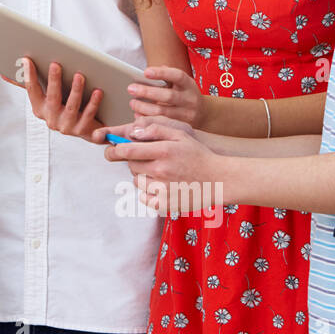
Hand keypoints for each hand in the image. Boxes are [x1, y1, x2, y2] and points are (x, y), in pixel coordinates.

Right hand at [20, 58, 105, 142]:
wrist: (85, 129)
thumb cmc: (62, 106)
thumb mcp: (44, 97)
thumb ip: (27, 85)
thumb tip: (3, 74)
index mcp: (39, 109)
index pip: (31, 90)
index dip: (28, 75)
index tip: (27, 60)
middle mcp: (51, 119)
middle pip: (52, 97)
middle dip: (53, 80)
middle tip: (56, 64)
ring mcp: (66, 126)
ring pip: (71, 106)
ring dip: (75, 90)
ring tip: (79, 75)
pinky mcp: (82, 130)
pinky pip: (88, 114)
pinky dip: (93, 103)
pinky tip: (97, 91)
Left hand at [99, 119, 222, 214]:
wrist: (219, 179)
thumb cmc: (198, 155)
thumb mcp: (180, 134)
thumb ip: (155, 129)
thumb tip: (132, 132)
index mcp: (162, 151)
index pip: (126, 150)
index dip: (117, 148)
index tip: (116, 148)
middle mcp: (160, 170)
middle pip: (131, 165)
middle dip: (134, 161)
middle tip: (148, 160)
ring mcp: (162, 189)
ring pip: (136, 181)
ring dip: (142, 176)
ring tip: (158, 173)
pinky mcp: (164, 204)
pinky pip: (143, 198)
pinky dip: (146, 193)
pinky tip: (159, 187)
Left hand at [128, 65, 204, 126]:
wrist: (204, 114)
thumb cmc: (185, 94)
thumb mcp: (181, 83)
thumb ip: (167, 77)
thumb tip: (149, 72)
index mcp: (189, 85)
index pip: (177, 76)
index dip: (162, 73)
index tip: (146, 72)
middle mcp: (189, 99)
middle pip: (168, 96)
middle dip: (147, 92)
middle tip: (131, 89)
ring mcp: (186, 114)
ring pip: (162, 112)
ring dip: (144, 108)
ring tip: (133, 103)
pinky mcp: (180, 127)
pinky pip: (161, 124)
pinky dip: (147, 119)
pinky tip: (137, 115)